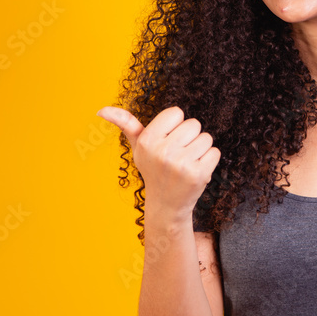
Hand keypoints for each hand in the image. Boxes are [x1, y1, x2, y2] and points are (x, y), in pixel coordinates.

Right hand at [96, 105, 221, 224]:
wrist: (166, 205)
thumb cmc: (153, 170)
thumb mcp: (138, 148)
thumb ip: (126, 124)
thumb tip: (101, 110)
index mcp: (147, 140)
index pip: (176, 112)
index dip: (175, 126)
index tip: (168, 141)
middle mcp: (162, 151)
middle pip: (194, 124)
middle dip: (189, 138)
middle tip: (178, 155)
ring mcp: (180, 163)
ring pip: (206, 138)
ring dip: (200, 150)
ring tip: (186, 164)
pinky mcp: (198, 174)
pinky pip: (215, 152)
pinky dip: (209, 161)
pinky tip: (195, 171)